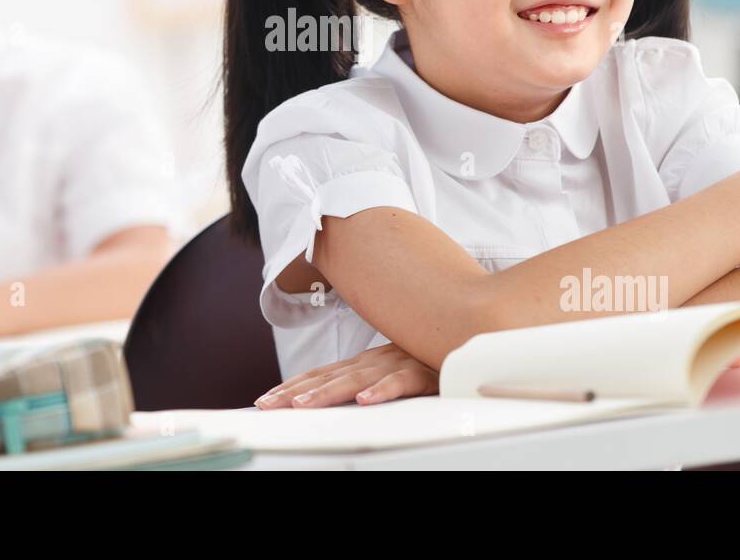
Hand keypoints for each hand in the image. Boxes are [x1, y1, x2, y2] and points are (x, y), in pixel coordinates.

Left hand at [255, 343, 438, 408]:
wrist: (473, 334)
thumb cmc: (434, 357)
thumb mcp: (398, 370)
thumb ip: (373, 380)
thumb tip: (347, 398)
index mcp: (368, 361)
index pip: (324, 374)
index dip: (294, 386)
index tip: (266, 399)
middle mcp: (378, 359)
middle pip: (330, 377)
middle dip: (296, 391)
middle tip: (268, 404)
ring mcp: (400, 362)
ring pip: (358, 379)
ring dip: (329, 392)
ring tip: (303, 405)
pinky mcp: (425, 369)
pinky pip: (402, 381)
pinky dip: (382, 390)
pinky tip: (365, 400)